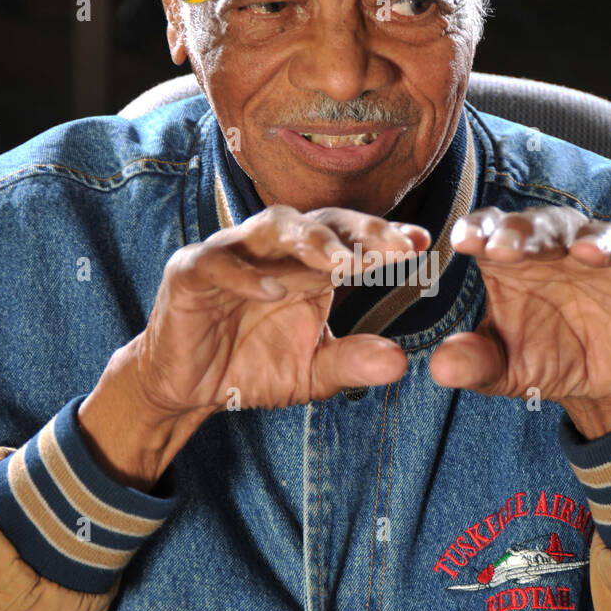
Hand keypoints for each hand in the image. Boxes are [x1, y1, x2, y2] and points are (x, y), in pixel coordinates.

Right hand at [78, 208, 428, 487]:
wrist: (188, 388)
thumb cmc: (251, 368)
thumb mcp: (311, 373)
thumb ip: (352, 363)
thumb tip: (401, 361)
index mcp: (307, 266)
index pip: (351, 238)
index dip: (384, 238)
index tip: (423, 244)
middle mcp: (273, 250)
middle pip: (319, 221)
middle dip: (358, 231)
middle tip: (394, 246)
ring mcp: (231, 255)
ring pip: (271, 227)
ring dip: (308, 240)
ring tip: (341, 262)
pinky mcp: (191, 273)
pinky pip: (218, 262)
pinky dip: (246, 275)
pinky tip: (274, 290)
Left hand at [428, 205, 610, 436]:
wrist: (599, 383)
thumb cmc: (542, 357)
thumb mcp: (504, 368)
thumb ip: (475, 362)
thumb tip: (440, 367)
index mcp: (514, 257)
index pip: (493, 231)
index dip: (479, 230)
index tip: (462, 241)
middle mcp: (559, 248)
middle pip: (544, 227)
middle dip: (526, 234)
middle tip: (506, 247)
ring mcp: (606, 262)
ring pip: (601, 239)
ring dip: (594, 243)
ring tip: (584, 253)